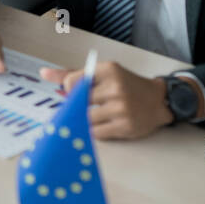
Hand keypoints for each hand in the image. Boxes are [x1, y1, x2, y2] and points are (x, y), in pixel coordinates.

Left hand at [40, 61, 172, 139]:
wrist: (160, 100)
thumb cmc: (126, 85)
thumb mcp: (102, 73)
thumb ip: (72, 74)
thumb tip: (43, 73)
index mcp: (108, 70)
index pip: (71, 83)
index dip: (69, 91)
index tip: (77, 93)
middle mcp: (115, 88)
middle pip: (77, 102)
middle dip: (77, 107)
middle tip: (87, 106)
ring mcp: (121, 108)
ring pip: (85, 119)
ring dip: (86, 120)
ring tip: (98, 114)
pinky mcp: (125, 126)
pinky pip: (97, 133)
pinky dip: (96, 130)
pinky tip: (105, 123)